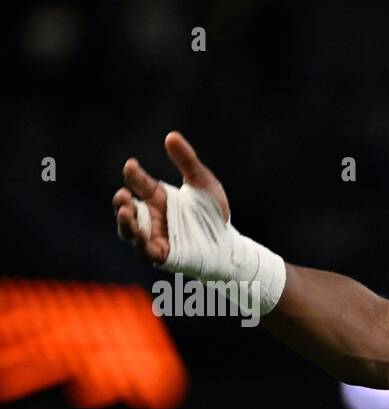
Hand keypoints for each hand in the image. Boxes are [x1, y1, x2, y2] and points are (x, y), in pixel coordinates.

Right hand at [113, 131, 229, 264]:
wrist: (229, 243)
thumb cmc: (213, 214)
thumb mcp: (203, 183)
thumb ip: (187, 161)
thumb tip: (171, 136)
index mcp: (158, 197)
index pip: (139, 183)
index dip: (133, 175)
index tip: (131, 165)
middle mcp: (152, 216)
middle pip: (127, 208)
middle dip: (121, 202)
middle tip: (123, 195)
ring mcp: (155, 236)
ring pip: (129, 231)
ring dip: (125, 222)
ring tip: (125, 212)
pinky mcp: (162, 254)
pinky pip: (146, 251)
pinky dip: (140, 243)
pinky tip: (139, 234)